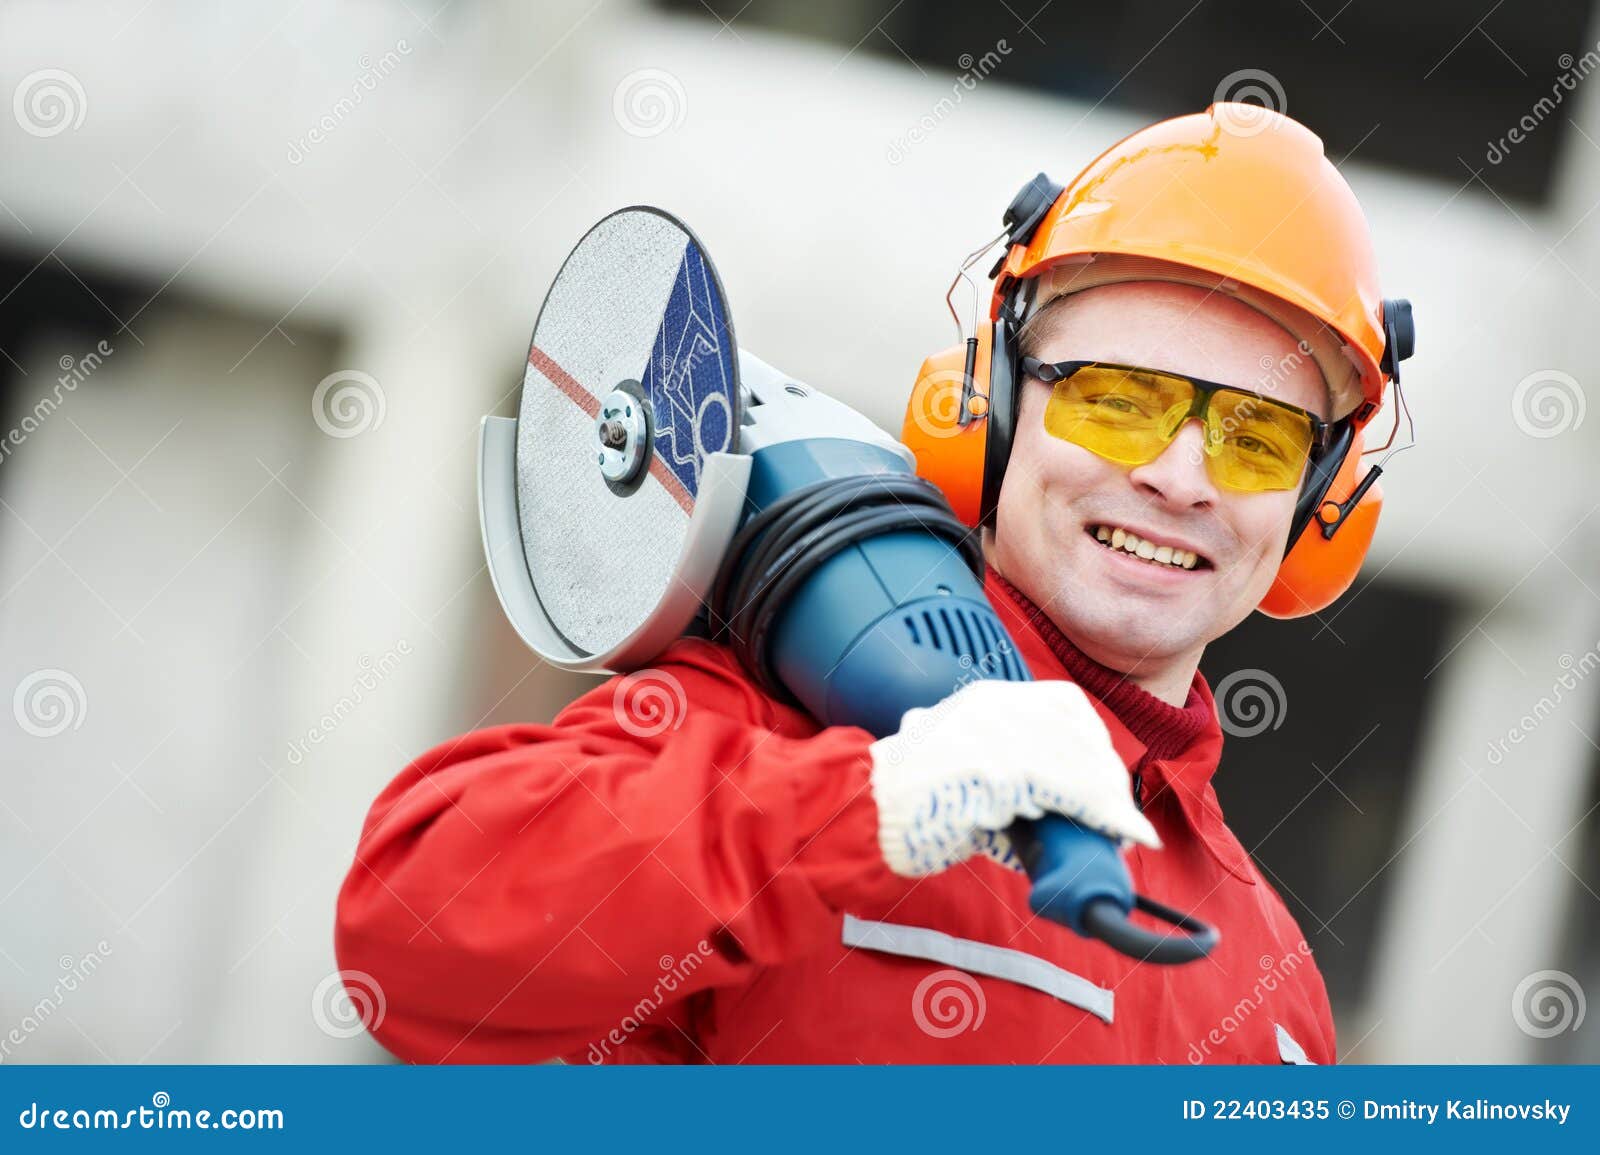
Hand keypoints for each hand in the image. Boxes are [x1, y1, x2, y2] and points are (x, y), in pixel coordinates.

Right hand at [867, 679, 1159, 877]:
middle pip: (1075, 730)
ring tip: (1122, 834)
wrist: (860, 814)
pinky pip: (1065, 788)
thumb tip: (1056, 822)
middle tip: (1118, 817)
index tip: (1107, 779)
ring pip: (1075, 759)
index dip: (1094, 743)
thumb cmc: (906, 805)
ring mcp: (990, 734)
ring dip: (1108, 801)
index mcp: (981, 700)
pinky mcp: (994, 770)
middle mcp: (989, 706)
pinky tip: (1117, 834)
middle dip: (1105, 775)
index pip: (1062, 704)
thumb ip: (1006, 782)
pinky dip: (1100, 812)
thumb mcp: (960, 772)